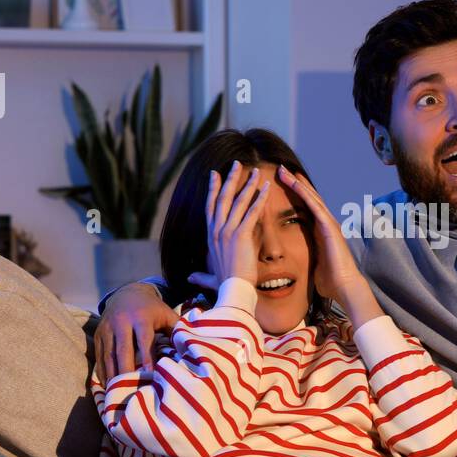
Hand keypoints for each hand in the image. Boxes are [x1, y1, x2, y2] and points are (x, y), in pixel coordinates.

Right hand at [95, 282, 179, 383]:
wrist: (127, 293)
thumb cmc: (152, 310)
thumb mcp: (166, 314)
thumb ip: (177, 330)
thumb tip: (189, 349)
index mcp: (141, 318)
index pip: (144, 341)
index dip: (147, 359)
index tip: (151, 375)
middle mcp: (121, 322)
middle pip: (123, 351)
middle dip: (126, 371)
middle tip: (131, 390)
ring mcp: (107, 329)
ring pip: (108, 355)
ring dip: (113, 375)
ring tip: (118, 392)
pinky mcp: (98, 334)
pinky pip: (99, 356)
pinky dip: (103, 372)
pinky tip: (108, 385)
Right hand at [200, 160, 272, 287]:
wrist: (232, 292)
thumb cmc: (224, 285)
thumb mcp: (209, 277)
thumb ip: (201, 275)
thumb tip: (190, 278)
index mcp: (210, 236)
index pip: (210, 207)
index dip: (212, 189)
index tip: (214, 174)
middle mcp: (216, 230)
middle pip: (222, 198)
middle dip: (230, 179)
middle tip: (237, 164)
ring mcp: (228, 231)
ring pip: (238, 201)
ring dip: (248, 184)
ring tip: (256, 172)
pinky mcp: (241, 235)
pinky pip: (252, 212)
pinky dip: (259, 199)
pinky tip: (266, 188)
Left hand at [276, 165, 382, 328]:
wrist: (344, 287)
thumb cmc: (330, 281)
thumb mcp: (313, 265)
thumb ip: (307, 258)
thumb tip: (296, 264)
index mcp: (320, 232)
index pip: (306, 208)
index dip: (296, 195)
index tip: (282, 184)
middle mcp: (325, 224)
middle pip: (309, 198)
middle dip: (295, 183)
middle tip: (281, 169)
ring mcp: (329, 223)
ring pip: (311, 197)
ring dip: (297, 182)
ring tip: (283, 170)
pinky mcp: (329, 226)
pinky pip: (314, 205)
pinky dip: (304, 192)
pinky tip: (294, 182)